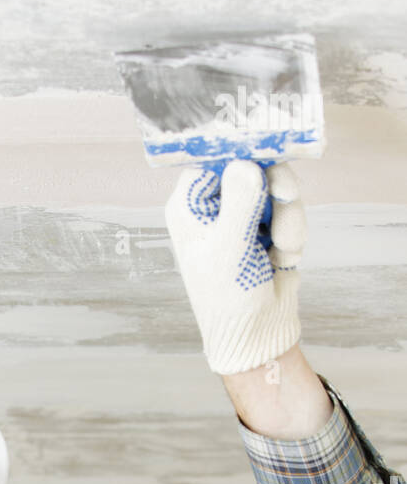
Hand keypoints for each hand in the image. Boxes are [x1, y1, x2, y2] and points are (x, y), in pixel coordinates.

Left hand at [165, 159, 306, 375]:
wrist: (257, 336)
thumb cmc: (229, 299)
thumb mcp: (231, 250)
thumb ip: (240, 204)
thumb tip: (246, 163)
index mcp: (190, 206)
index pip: (213, 157)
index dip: (241, 150)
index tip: (266, 147)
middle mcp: (214, 206)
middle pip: (252, 165)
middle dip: (276, 188)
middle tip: (287, 198)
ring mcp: (242, 215)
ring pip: (278, 187)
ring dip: (289, 218)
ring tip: (284, 248)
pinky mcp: (268, 227)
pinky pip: (290, 210)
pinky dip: (293, 234)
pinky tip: (284, 260)